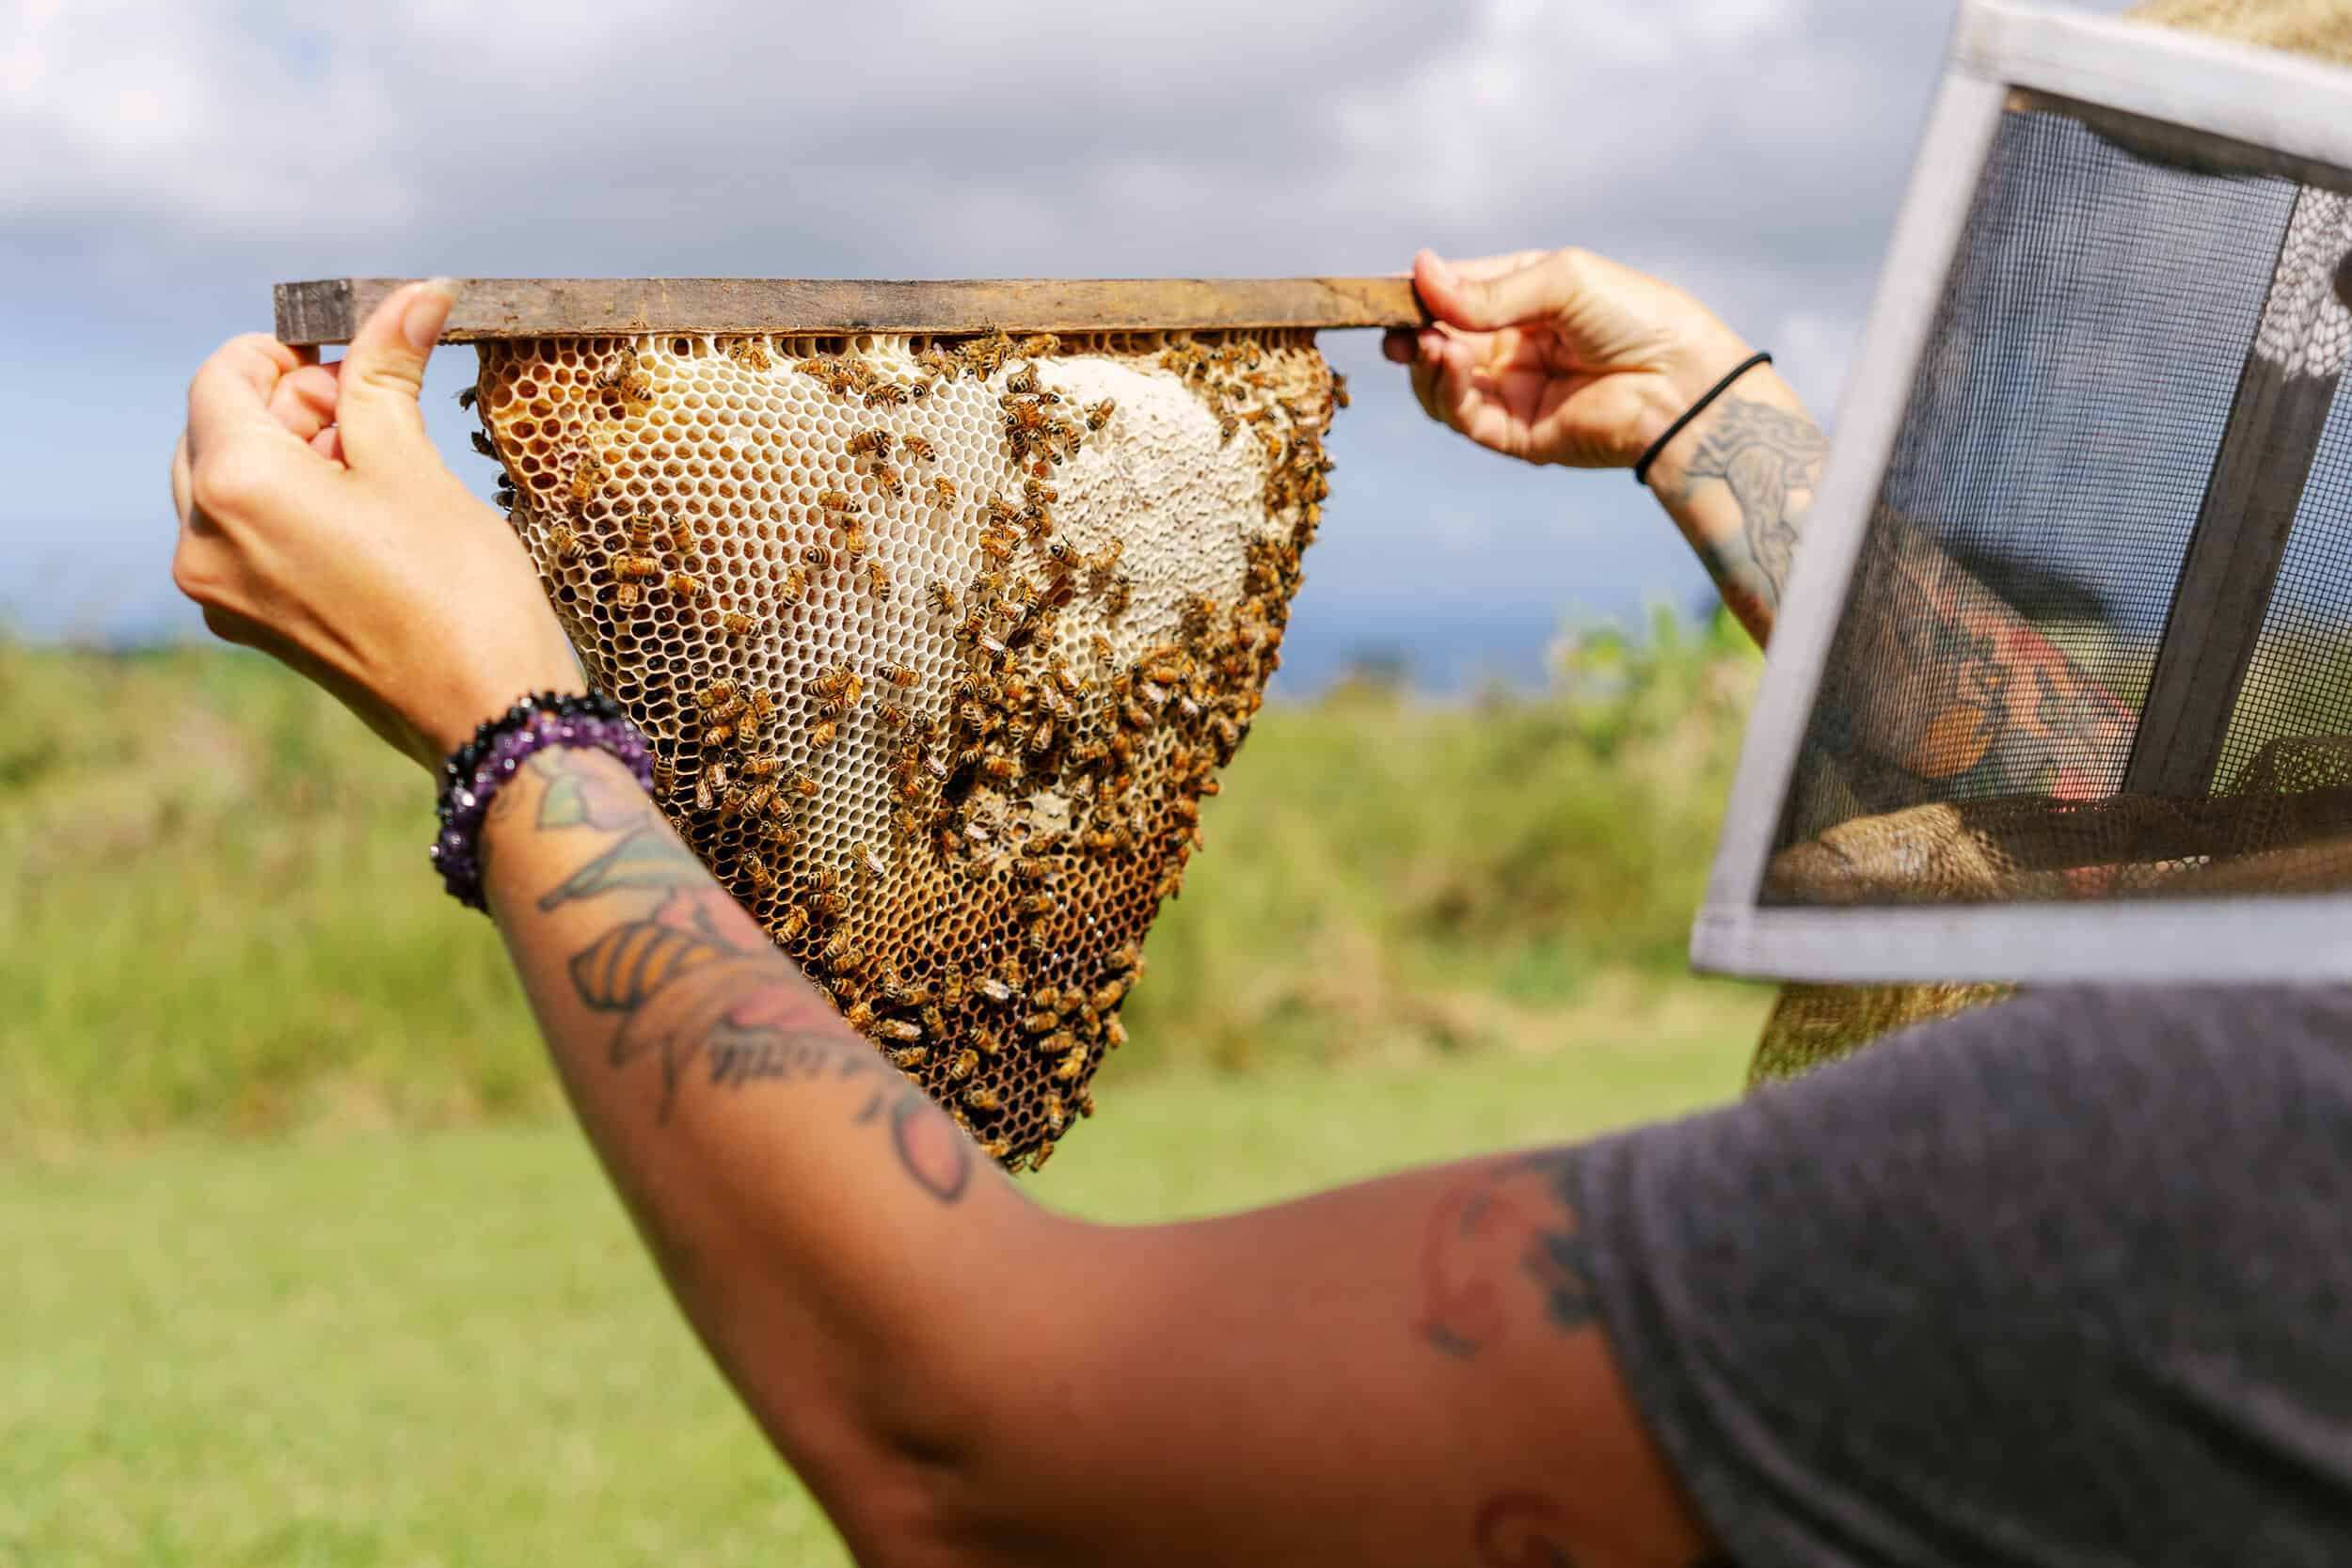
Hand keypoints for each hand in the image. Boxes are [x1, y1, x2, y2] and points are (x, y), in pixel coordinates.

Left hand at [169, 281, 583, 770]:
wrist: (489, 716)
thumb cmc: (461, 591)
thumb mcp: (416, 465)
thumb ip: (388, 372)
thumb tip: (415, 292)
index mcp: (234, 487)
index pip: (222, 377)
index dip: (285, 350)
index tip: (350, 351)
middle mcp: (204, 541)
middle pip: (218, 430)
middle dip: (290, 405)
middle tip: (372, 410)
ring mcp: (223, 592)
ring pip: (231, 486)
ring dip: (295, 456)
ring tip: (379, 470)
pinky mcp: (254, 626)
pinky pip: (247, 540)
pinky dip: (293, 510)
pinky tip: (367, 519)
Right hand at [1383, 248, 1753, 470]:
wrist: (1682, 383)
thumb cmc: (1636, 317)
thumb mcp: (1559, 281)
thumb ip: (1488, 290)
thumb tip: (1419, 272)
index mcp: (1523, 298)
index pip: (1454, 293)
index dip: (1418, 292)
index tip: (1385, 288)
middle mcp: (1511, 346)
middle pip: (1437, 340)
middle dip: (1410, 331)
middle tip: (1390, 323)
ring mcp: (1512, 391)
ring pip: (1440, 383)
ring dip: (1423, 362)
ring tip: (1425, 342)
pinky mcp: (1516, 434)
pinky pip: (1463, 415)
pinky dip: (1444, 389)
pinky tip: (1445, 359)